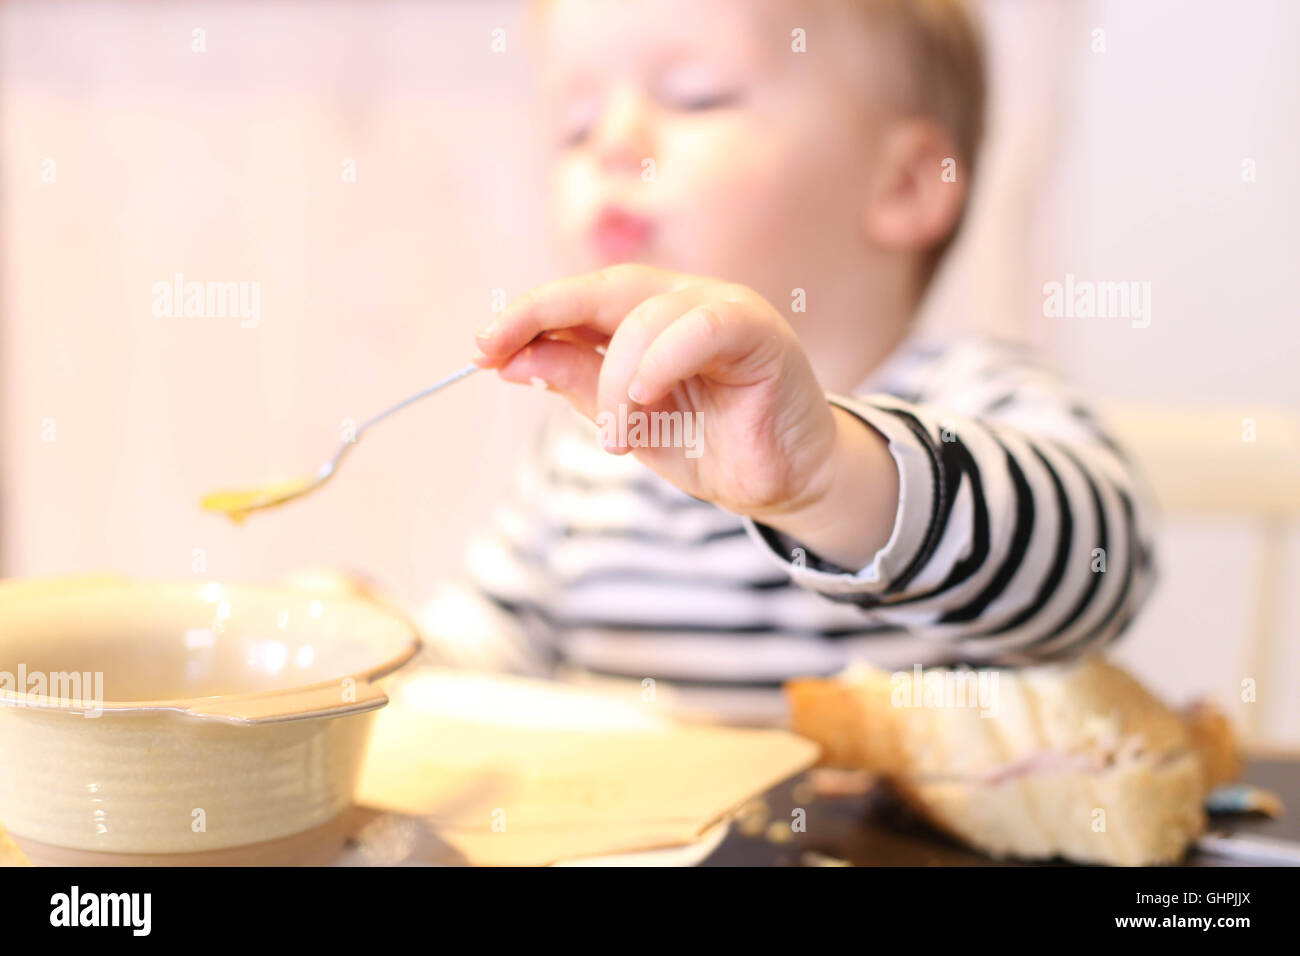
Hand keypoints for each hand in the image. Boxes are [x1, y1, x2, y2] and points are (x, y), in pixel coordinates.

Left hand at [473, 264, 897, 567]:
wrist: (779, 482)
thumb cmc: (707, 442)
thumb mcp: (623, 419)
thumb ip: (575, 381)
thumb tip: (510, 358)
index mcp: (647, 314)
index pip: (580, 298)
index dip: (529, 315)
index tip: (481, 347)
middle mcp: (684, 300)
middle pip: (603, 288)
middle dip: (542, 315)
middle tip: (499, 355)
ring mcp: (725, 309)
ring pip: (645, 316)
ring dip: (614, 380)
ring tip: (614, 436)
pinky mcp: (762, 332)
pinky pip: (704, 327)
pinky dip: (663, 359)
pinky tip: (644, 398)